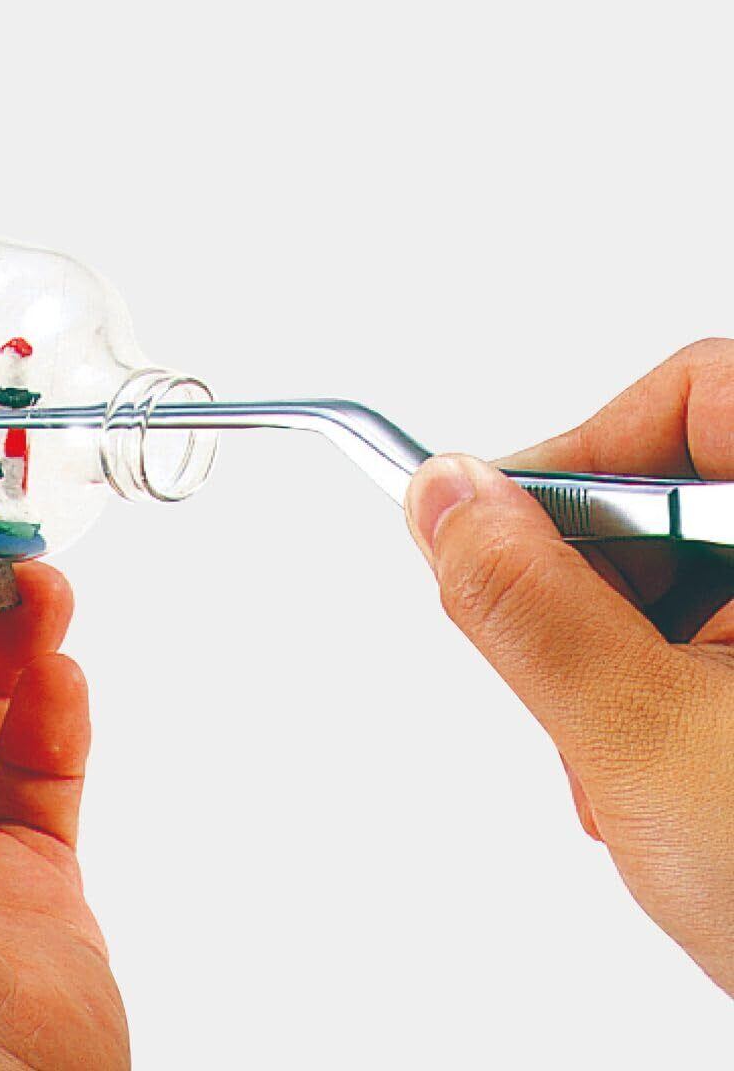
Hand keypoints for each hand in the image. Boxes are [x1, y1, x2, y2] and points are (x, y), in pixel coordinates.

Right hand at [403, 339, 733, 996]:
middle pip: (677, 484)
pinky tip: (652, 757)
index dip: (579, 452)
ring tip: (614, 751)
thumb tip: (444, 500)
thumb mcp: (647, 742)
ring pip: (680, 564)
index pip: (696, 391)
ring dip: (612, 647)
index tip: (495, 535)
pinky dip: (651, 677)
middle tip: (567, 675)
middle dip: (587, 579)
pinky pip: (704, 620)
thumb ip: (530, 608)